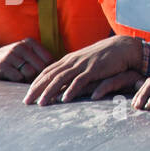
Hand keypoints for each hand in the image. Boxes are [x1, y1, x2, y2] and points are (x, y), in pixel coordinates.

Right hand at [0, 38, 53, 82]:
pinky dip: (19, 80)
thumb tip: (60, 70)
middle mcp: (21, 46)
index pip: (48, 58)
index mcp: (30, 42)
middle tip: (37, 80)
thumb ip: (42, 59)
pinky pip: (18, 77)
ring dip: (29, 79)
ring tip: (26, 78)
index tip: (49, 75)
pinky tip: (16, 78)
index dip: (50, 69)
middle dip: (40, 75)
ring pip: (30, 72)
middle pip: (40, 66)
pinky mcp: (1, 65)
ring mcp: (10, 55)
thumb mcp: (28, 53)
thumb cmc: (16, 59)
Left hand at [25, 35, 143, 105]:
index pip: (47, 71)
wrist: (123, 47)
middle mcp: (73, 61)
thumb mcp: (85, 60)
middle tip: (26, 102)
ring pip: (61, 79)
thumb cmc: (104, 55)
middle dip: (36, 89)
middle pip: (50, 75)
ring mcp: (83, 65)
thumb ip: (73, 68)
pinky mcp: (94, 69)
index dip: (36, 82)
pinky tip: (64, 99)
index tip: (27, 93)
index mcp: (69, 59)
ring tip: (41, 103)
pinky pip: (80, 80)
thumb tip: (63, 79)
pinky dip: (71, 90)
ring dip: (49, 91)